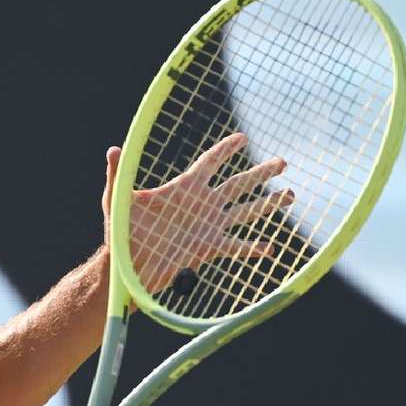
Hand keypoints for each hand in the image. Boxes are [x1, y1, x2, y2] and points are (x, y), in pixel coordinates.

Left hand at [102, 132, 292, 293]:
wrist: (126, 268)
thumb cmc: (120, 234)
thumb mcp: (117, 201)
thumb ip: (118, 175)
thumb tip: (115, 149)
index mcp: (183, 189)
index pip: (210, 163)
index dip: (226, 150)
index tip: (242, 137)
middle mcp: (201, 205)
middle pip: (238, 184)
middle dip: (261, 174)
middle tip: (283, 162)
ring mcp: (208, 227)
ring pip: (246, 212)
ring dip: (269, 204)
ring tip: (291, 195)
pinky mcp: (209, 249)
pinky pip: (236, 246)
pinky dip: (253, 247)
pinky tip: (269, 248)